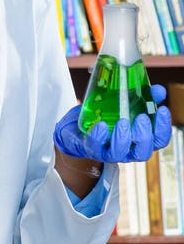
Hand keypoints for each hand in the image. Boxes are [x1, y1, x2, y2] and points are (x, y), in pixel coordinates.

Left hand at [53, 84, 171, 163]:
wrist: (79, 127)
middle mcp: (127, 150)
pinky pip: (95, 147)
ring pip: (119, 153)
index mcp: (139, 140)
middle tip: (141, 117)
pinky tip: (101, 125)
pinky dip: (99, 136)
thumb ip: (144, 97)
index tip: (162, 110)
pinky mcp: (91, 148)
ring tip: (122, 121)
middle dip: (144, 135)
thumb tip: (158, 90)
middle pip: (142, 152)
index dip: (164, 128)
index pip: (159, 140)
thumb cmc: (108, 117)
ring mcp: (109, 152)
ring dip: (122, 138)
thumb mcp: (127, 104)